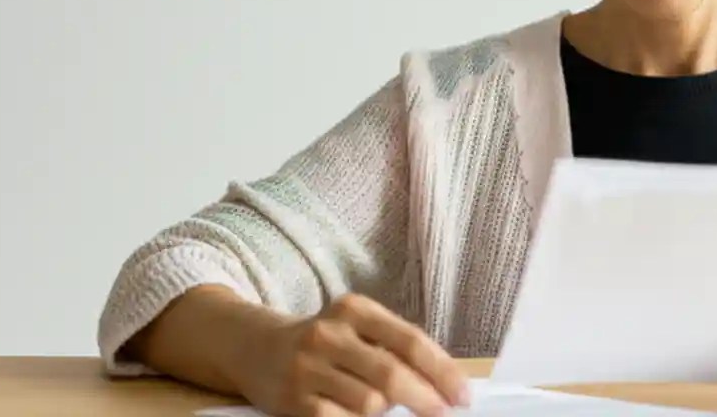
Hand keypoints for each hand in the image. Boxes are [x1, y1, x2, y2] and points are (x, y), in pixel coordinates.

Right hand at [245, 293, 469, 416]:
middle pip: (391, 374)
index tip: (463, 395)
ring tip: (379, 405)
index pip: (409, 341)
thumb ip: (394, 347)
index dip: (441, 371)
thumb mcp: (357, 329)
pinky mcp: (293, 400)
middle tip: (444, 413)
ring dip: (385, 411)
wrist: (254, 347)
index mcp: (355, 310)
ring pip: (369, 402)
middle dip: (425, 398)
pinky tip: (356, 415)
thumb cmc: (325, 342)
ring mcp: (308, 368)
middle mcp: (329, 334)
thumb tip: (443, 384)